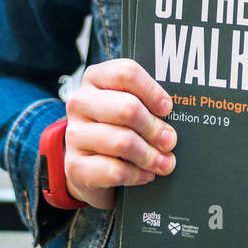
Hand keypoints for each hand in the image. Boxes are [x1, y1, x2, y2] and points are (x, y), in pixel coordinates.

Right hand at [62, 59, 177, 209]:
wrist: (87, 166)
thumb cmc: (115, 129)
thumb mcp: (126, 108)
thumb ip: (146, 105)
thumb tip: (172, 124)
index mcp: (95, 79)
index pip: (126, 73)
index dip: (152, 91)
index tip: (167, 108)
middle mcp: (80, 103)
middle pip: (127, 108)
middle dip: (155, 128)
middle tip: (169, 140)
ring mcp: (74, 134)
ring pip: (122, 141)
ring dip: (150, 156)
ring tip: (164, 162)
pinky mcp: (75, 165)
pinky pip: (114, 171)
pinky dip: (136, 175)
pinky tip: (145, 174)